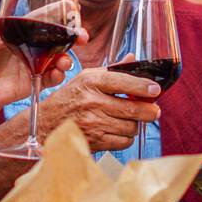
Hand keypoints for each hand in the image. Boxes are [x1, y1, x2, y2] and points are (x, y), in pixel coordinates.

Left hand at [0, 12, 83, 109]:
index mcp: (22, 33)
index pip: (43, 19)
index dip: (59, 12)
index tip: (72, 7)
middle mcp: (33, 47)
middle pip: (59, 38)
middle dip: (74, 36)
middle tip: (82, 36)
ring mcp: (37, 64)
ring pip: (60, 58)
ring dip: (67, 58)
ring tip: (64, 61)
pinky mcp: (36, 80)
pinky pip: (52, 78)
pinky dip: (58, 75)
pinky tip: (56, 74)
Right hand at [27, 66, 162, 151]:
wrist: (46, 125)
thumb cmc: (69, 99)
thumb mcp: (86, 78)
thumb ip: (112, 70)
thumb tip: (134, 59)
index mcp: (91, 81)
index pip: (122, 81)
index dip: (142, 86)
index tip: (156, 90)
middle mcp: (92, 101)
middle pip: (132, 108)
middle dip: (149, 110)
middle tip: (153, 110)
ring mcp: (93, 123)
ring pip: (131, 126)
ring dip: (135, 124)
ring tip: (129, 119)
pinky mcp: (95, 141)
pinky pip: (124, 141)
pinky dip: (126, 137)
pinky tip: (119, 130)